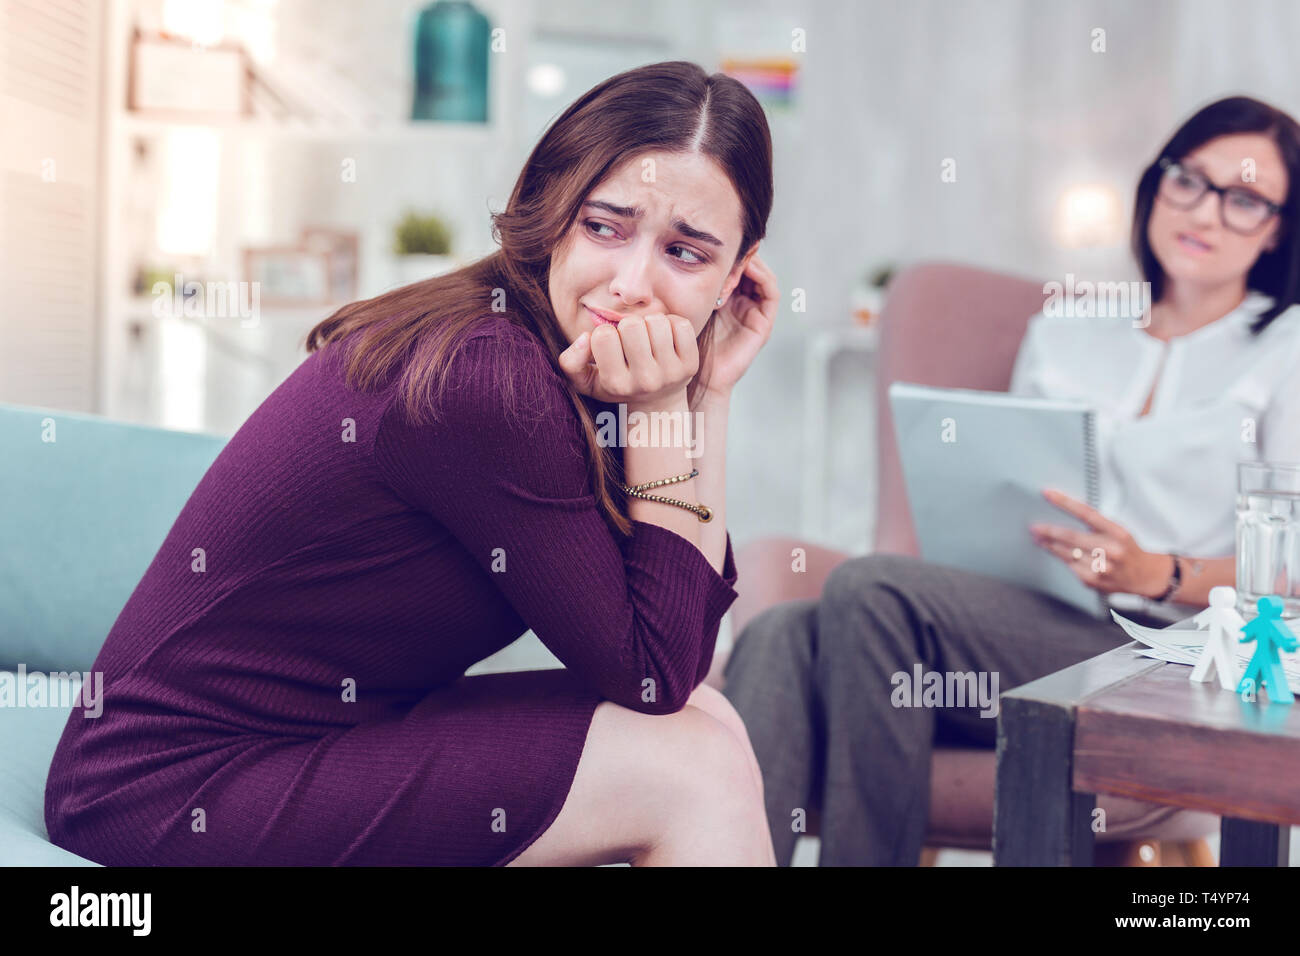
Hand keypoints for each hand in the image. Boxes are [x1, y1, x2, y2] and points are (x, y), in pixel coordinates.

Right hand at [557, 312, 697, 407]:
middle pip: (632, 325)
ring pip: (657, 321)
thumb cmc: (615, 385)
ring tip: (647, 339)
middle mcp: (645, 382)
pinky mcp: (691, 365)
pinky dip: (671, 324)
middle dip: (627, 326)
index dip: (603, 333)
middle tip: (630, 340)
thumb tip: (585, 337)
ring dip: (649, 323)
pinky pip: (681, 324)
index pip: (603, 336)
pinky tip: (665, 338)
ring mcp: (671, 374)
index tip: (610, 346)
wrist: (656, 406)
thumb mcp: (584, 380)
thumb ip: (571, 361)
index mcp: (616, 384)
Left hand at [699, 252, 778, 397]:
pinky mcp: (763, 323)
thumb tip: (682, 253)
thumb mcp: (687, 304)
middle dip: (740, 256)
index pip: (733, 266)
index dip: (728, 254)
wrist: (697, 376)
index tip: (715, 246)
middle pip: (750, 268)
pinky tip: (747, 269)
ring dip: (751, 265)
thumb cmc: (687, 343)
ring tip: (736, 260)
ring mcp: (754, 313)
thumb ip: (691, 284)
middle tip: (728, 249)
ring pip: (762, 277)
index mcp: (725, 299)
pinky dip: (762, 277)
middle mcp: (742, 304)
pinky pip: (771, 293)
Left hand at [1029, 488, 1171, 596]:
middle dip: (1049, 531)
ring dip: (1050, 545)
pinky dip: (1062, 558)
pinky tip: (1056, 552)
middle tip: (1035, 527)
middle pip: (1071, 536)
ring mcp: (1101, 567)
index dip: (1065, 502)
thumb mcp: (1118, 531)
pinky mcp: (1094, 580)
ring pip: (1067, 553)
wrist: (1145, 577)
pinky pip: (1070, 566)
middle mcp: (1110, 550)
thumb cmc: (1128, 550)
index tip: (1048, 494)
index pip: (1087, 513)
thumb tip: (1065, 513)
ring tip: (1039, 538)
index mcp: (1117, 532)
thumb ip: (1096, 524)